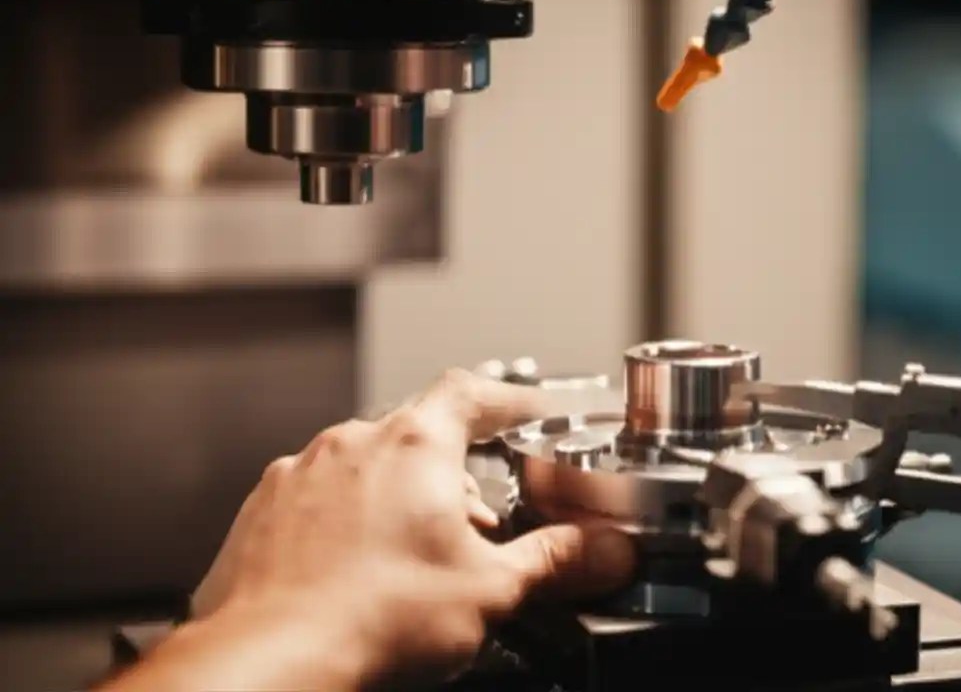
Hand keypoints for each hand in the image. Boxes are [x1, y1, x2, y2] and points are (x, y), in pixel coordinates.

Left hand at [101, 369, 636, 690]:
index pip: (473, 392)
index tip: (526, 411)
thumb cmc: (369, 620)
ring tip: (419, 557)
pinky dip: (348, 522)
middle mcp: (352, 444)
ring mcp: (301, 475)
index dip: (507, 398)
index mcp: (414, 445)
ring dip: (399, 498)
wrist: (268, 662)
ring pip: (367, 468)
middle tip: (479, 521)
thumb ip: (557, 561)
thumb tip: (605, 551)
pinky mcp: (263, 513)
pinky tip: (361, 572)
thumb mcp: (491, 590)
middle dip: (455, 473)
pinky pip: (321, 500)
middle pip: (421, 435)